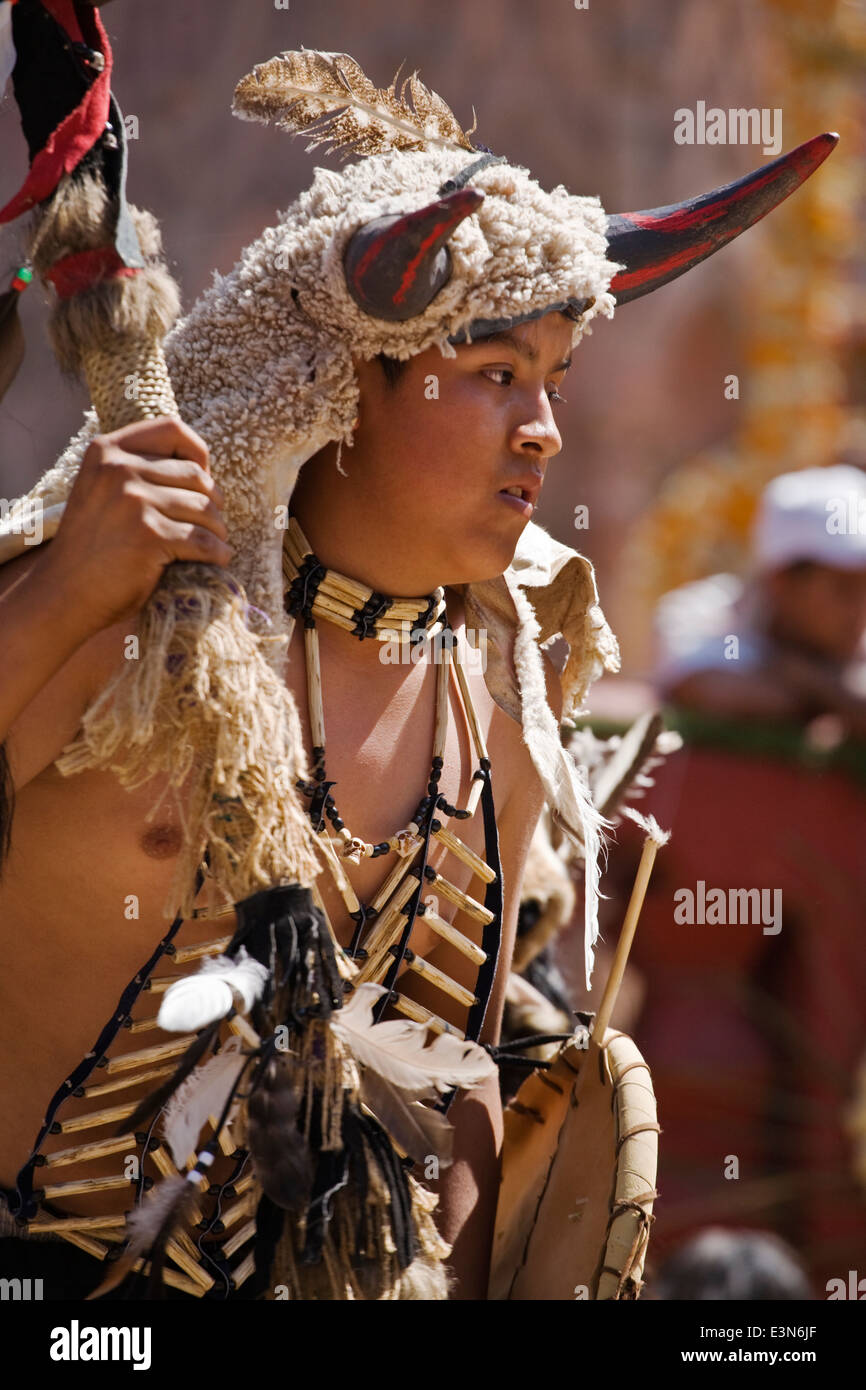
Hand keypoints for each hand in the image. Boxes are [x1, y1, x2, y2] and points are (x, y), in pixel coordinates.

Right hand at [36, 416, 231, 633]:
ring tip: (216, 543)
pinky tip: (219, 560)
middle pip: (196, 475)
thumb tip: (199, 467)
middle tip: (213, 523)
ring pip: (205, 509)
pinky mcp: (150, 536)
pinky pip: (204, 541)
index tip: (203, 479)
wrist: (63, 593)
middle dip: (213, 502)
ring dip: (218, 530)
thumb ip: (135, 470)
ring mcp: (135, 501)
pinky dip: (218, 553)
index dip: (198, 453)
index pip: (172, 430)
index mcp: (107, 450)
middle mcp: (119, 469)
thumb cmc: (91, 545)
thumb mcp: (101, 490)